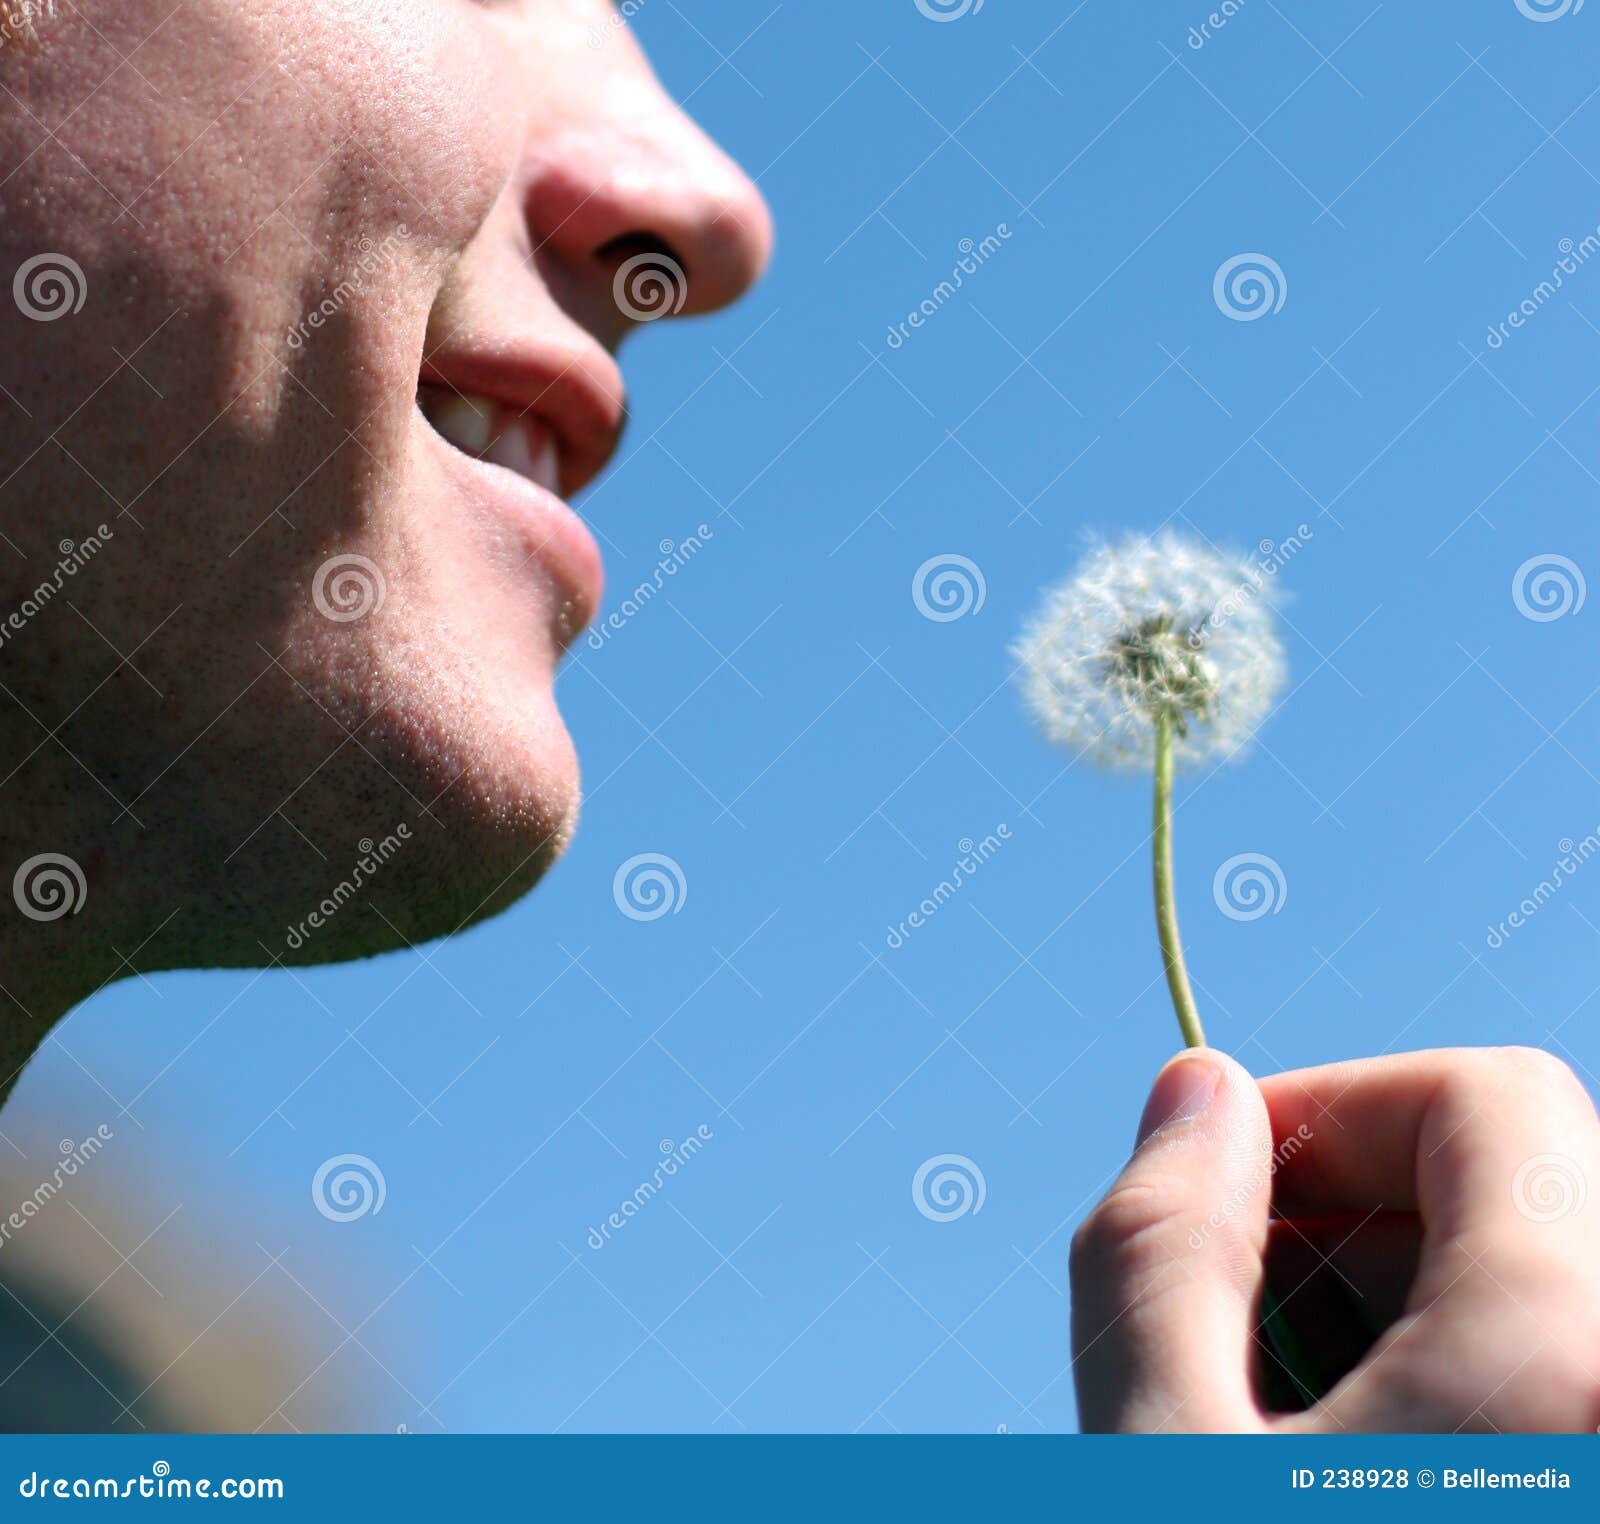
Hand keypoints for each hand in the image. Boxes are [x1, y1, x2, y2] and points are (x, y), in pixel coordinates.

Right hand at [1069, 1046, 1599, 1431]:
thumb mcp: (1160, 1447)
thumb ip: (1168, 1243)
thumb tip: (1201, 1092)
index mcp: (1569, 1357)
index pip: (1491, 1098)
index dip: (1333, 1108)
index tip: (1224, 1188)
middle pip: (1528, 1186)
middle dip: (1364, 1214)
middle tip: (1240, 1319)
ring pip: (1554, 1287)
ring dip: (1415, 1305)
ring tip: (1297, 1414)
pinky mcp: (1597, 1486)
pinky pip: (1569, 1381)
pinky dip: (1471, 1386)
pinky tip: (1367, 1460)